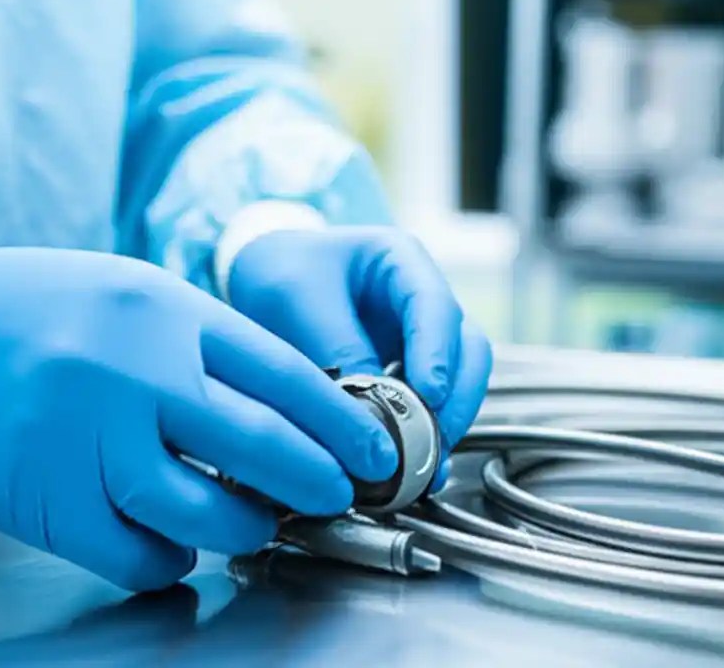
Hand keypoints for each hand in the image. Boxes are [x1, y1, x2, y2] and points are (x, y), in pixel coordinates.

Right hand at [0, 248, 396, 591]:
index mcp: (166, 314)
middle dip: (315, 480)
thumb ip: (205, 346)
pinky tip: (174, 542)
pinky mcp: (50, 498)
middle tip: (335, 495)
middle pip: (261, 444)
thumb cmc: (39, 310)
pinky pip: (137, 551)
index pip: (284, 376)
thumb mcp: (134, 295)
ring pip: (204, 509)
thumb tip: (287, 411)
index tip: (373, 450)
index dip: (341, 422)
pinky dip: (170, 556)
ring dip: (245, 527)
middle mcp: (135, 373)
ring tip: (253, 524)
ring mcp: (90, 438)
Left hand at [227, 228, 492, 486]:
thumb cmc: (279, 271)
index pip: (436, 305)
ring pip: (459, 382)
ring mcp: (418, 339)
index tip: (428, 394)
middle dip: (456, 398)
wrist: (256, 277)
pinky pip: (427, 406)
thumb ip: (336, 347)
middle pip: (467, 350)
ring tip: (421, 463)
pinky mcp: (405, 374)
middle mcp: (421, 301)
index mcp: (401, 261)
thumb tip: (369, 411)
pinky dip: (421, 435)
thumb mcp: (296, 298)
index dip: (438, 352)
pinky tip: (406, 463)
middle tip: (432, 440)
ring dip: (444, 424)